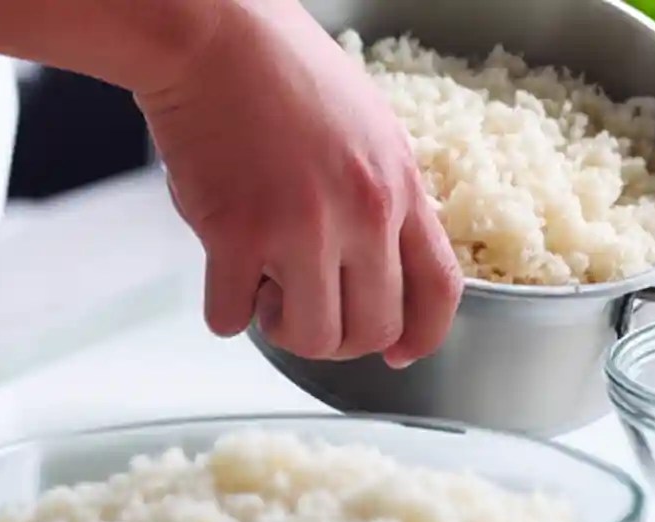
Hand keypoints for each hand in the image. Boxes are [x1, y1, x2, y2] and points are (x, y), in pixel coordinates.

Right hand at [136, 0, 462, 364]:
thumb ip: (384, 196)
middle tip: (312, 315)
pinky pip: (233, 318)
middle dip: (341, 340)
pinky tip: (224, 276)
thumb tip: (380, 259)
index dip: (424, 335)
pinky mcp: (238, 235)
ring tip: (268, 295)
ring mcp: (302, 228)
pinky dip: (226, 311)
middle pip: (374, 328)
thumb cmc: (284, 72)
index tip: (402, 352)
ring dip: (285, 331)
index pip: (440, 288)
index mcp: (400, 188)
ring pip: (310, 338)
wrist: (214, 36)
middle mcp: (362, 215)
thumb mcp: (371, 130)